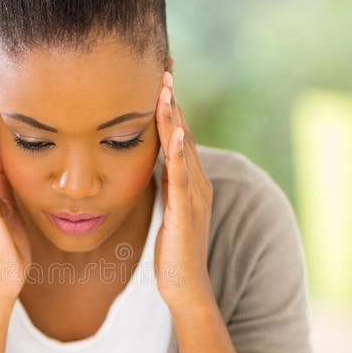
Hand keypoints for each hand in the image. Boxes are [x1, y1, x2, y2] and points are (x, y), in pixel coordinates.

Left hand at [153, 71, 213, 315]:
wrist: (186, 289)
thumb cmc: (173, 252)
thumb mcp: (166, 209)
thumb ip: (164, 184)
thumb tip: (154, 162)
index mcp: (190, 180)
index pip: (178, 133)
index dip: (169, 104)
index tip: (159, 73)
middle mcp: (197, 182)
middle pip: (184, 131)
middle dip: (172, 98)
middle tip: (163, 63)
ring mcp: (194, 196)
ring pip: (184, 148)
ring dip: (174, 116)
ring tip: (165, 86)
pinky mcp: (187, 213)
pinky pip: (182, 178)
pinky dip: (179, 153)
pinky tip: (175, 132)